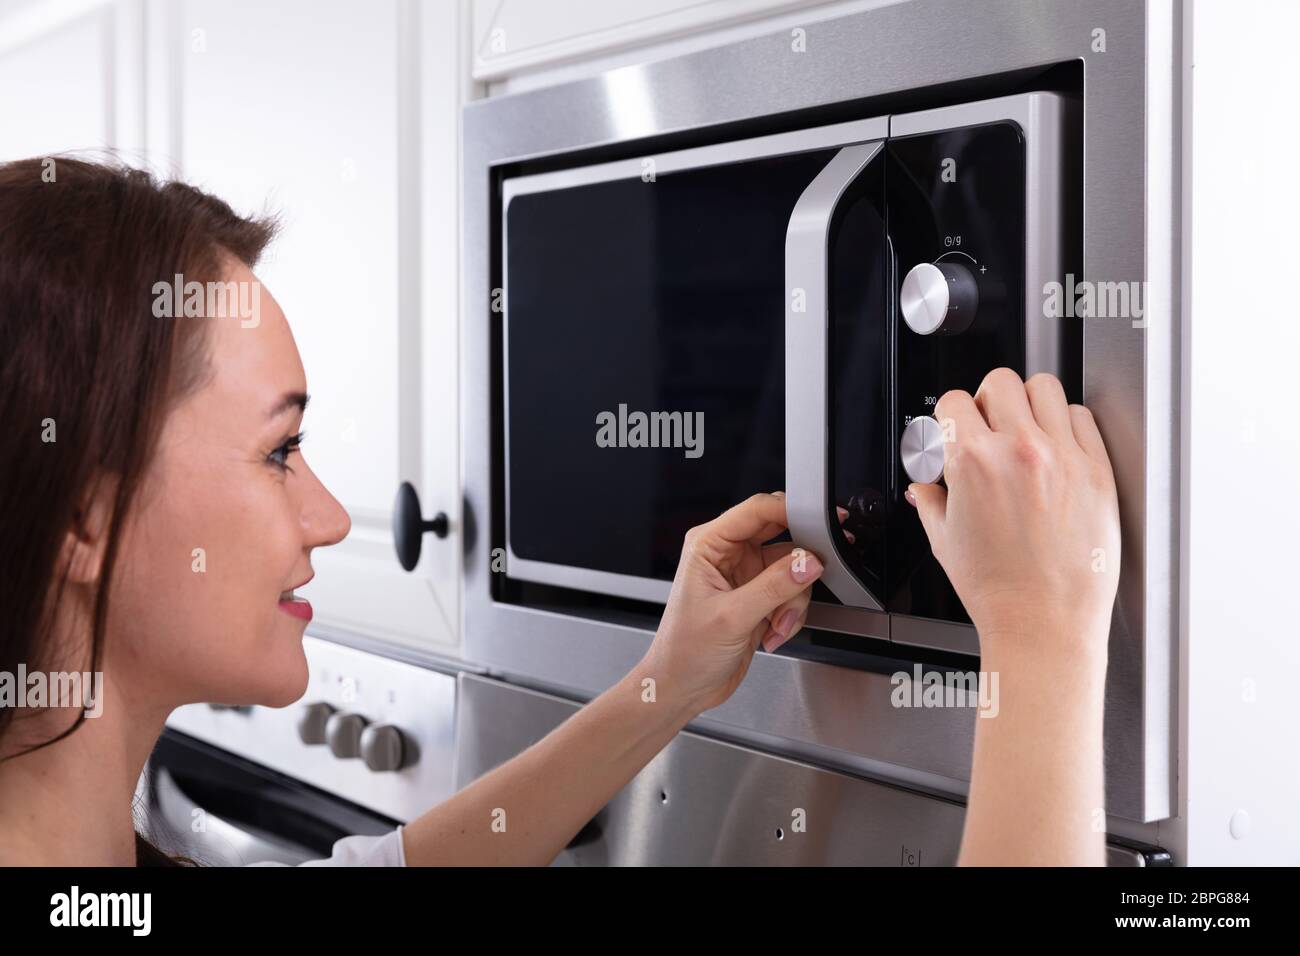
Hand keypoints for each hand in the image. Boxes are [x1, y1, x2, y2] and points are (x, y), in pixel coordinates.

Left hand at [642, 492, 823, 715]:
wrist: (682, 688)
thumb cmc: (684, 652)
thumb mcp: (731, 617)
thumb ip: (774, 587)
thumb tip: (808, 562)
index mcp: (709, 544)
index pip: (757, 510)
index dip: (792, 509)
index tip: (822, 520)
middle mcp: (727, 554)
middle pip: (782, 535)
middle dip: (799, 562)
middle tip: (811, 575)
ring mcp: (745, 576)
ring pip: (792, 568)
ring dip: (793, 599)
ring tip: (776, 623)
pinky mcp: (758, 597)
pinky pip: (792, 593)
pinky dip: (790, 614)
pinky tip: (772, 632)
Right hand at [908, 369, 1119, 669]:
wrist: (1044, 622)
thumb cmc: (996, 590)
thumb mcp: (944, 540)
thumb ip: (930, 499)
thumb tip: (924, 485)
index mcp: (973, 462)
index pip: (954, 401)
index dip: (949, 416)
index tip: (955, 431)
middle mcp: (1019, 451)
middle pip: (1000, 382)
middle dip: (987, 401)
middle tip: (988, 427)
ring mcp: (1063, 457)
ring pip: (1044, 388)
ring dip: (1028, 403)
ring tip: (1024, 430)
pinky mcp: (1097, 470)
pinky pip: (1082, 417)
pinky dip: (1066, 424)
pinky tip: (1055, 449)